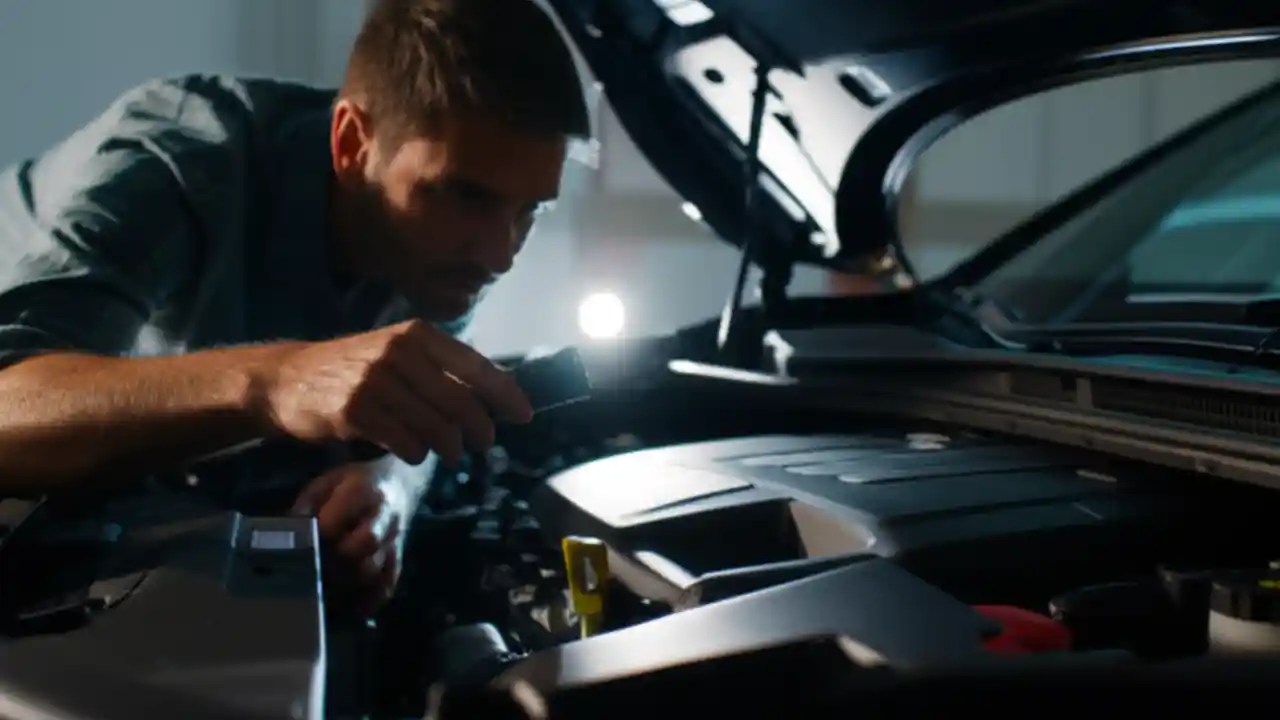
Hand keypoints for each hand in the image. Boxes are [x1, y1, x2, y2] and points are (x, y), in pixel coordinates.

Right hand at [258, 320, 533, 466]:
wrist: (289, 378)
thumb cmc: (355, 368)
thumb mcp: (399, 352)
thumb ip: (443, 368)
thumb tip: (500, 391)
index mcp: (419, 335)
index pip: (477, 368)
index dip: (506, 395)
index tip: (524, 416)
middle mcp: (400, 352)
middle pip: (462, 404)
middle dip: (481, 431)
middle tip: (483, 445)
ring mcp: (376, 382)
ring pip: (437, 428)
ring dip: (450, 448)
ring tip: (448, 452)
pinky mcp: (356, 412)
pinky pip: (407, 443)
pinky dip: (417, 453)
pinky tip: (413, 451)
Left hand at [291, 462, 407, 616]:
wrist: (400, 482)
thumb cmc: (356, 482)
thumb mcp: (328, 482)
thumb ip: (308, 504)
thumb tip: (288, 531)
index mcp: (363, 493)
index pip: (336, 523)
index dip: (316, 538)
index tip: (299, 545)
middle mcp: (384, 518)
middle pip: (364, 547)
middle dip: (335, 562)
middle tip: (314, 569)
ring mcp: (394, 542)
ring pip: (375, 572)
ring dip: (347, 585)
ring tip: (325, 589)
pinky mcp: (399, 560)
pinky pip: (387, 586)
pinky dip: (368, 600)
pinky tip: (349, 606)